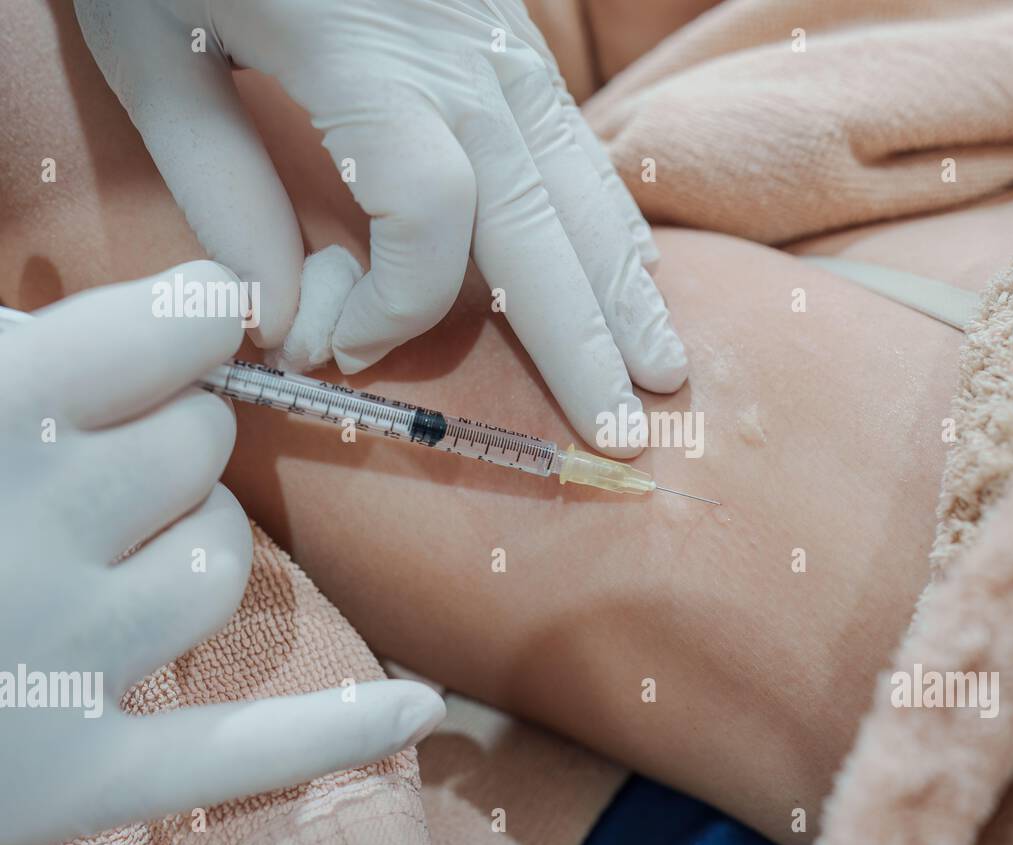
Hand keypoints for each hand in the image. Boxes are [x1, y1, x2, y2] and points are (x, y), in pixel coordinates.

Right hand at [0, 265, 443, 844]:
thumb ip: (9, 353)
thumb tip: (153, 314)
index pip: (183, 330)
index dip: (184, 328)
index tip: (181, 332)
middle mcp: (34, 529)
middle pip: (203, 446)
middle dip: (159, 445)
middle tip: (76, 470)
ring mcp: (57, 662)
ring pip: (219, 566)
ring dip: (179, 553)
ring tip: (85, 567)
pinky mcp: (68, 780)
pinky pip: (240, 752)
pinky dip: (333, 732)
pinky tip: (414, 707)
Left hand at [74, 0, 686, 456]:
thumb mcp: (153, 51)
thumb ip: (220, 190)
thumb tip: (286, 316)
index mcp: (364, 62)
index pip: (427, 217)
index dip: (395, 306)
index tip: (342, 348)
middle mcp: (460, 63)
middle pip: (541, 224)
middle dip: (584, 342)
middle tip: (622, 436)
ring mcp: (503, 50)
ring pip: (583, 188)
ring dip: (625, 291)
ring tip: (664, 371)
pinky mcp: (514, 45)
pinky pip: (581, 148)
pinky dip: (614, 222)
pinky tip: (637, 276)